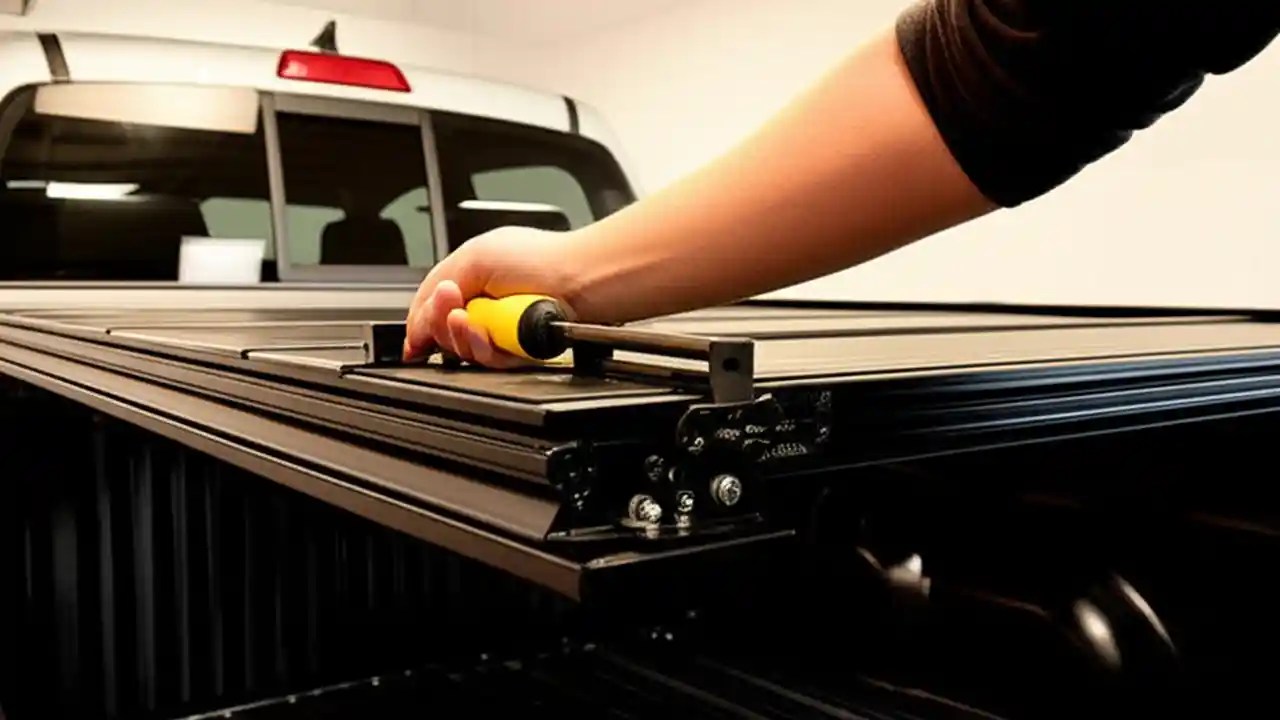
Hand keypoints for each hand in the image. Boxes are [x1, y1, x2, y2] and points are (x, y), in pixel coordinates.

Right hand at [403, 226, 582, 367]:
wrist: (580, 282)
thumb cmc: (540, 260)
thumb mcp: (473, 259)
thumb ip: (436, 290)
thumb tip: (415, 325)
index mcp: (473, 279)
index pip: (433, 310)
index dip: (421, 325)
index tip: (414, 338)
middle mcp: (487, 307)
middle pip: (444, 335)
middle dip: (442, 326)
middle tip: (454, 312)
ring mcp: (502, 332)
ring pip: (465, 352)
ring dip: (464, 338)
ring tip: (473, 321)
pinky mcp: (518, 353)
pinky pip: (490, 363)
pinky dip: (486, 350)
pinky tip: (491, 335)